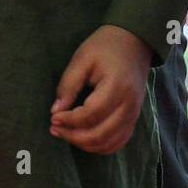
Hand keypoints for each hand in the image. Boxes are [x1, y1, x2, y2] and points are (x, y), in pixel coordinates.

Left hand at [49, 24, 152, 154]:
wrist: (134, 41)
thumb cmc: (106, 46)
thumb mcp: (82, 59)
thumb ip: (68, 85)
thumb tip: (56, 112)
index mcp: (117, 86)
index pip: (90, 115)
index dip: (69, 121)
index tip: (53, 118)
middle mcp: (129, 105)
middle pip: (100, 134)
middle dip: (73, 136)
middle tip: (55, 128)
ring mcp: (134, 114)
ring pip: (108, 143)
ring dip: (84, 144)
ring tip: (66, 133)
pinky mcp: (134, 118)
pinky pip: (118, 142)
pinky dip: (99, 146)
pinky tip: (83, 137)